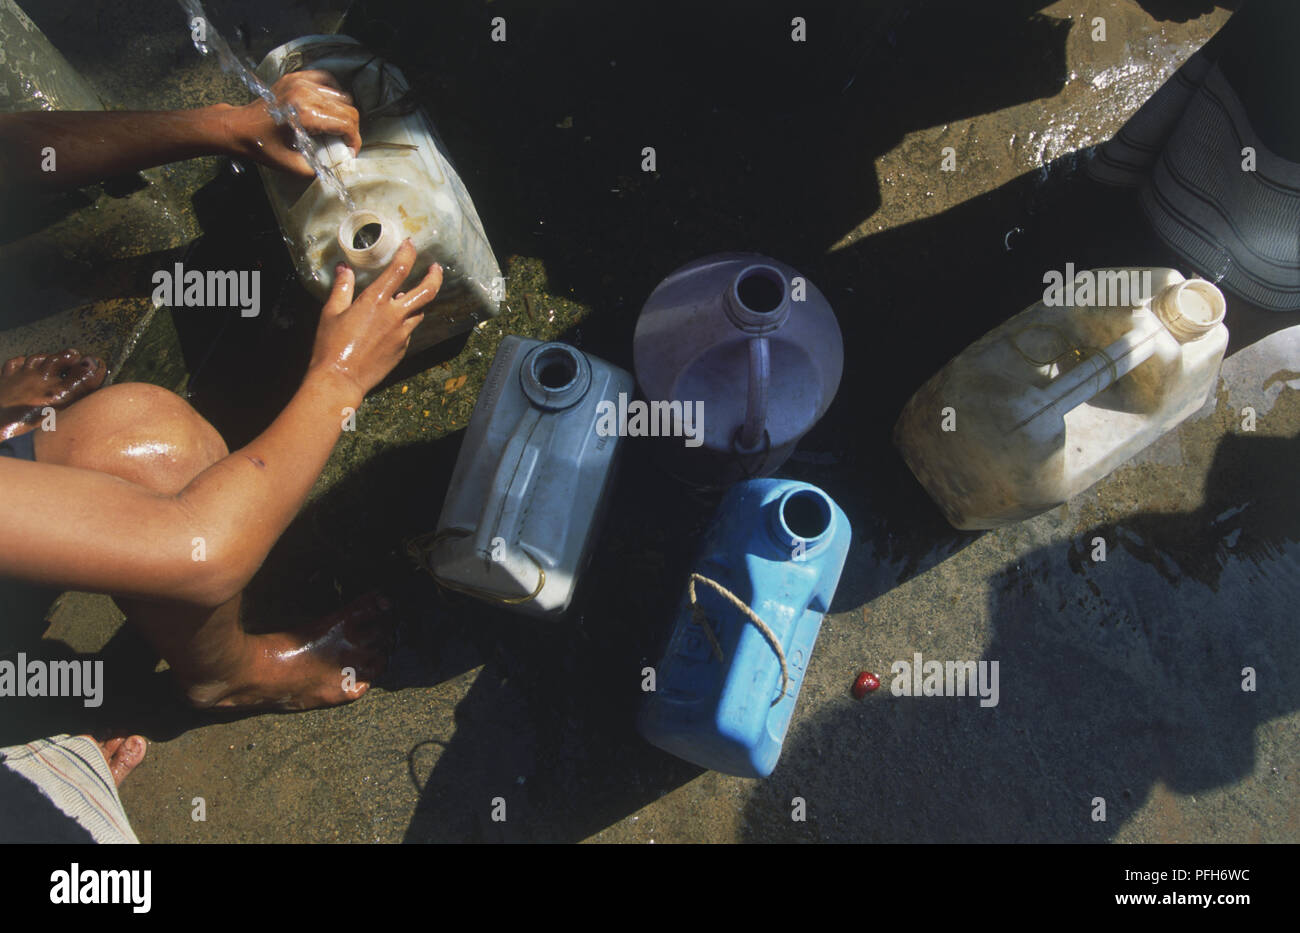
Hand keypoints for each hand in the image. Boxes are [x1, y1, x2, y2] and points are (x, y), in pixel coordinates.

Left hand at [222, 70, 361, 176]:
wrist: (238, 127)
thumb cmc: (262, 146)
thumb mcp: (292, 165)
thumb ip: (319, 168)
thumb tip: (339, 167)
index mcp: (305, 115)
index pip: (346, 123)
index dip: (354, 140)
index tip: (350, 151)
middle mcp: (305, 94)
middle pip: (347, 108)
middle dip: (350, 128)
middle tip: (344, 142)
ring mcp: (300, 82)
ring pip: (339, 95)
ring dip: (341, 112)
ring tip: (334, 126)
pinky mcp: (295, 77)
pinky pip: (325, 80)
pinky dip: (331, 93)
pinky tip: (328, 105)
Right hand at [309, 240, 442, 394]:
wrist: (341, 379)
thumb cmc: (331, 346)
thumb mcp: (331, 312)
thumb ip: (342, 288)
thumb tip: (343, 269)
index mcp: (375, 301)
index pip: (400, 269)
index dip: (408, 253)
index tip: (410, 245)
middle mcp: (394, 315)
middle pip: (427, 291)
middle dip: (435, 277)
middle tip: (436, 268)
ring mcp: (402, 333)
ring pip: (419, 312)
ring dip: (417, 302)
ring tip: (407, 297)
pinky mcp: (402, 349)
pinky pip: (408, 330)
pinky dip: (404, 323)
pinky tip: (391, 325)